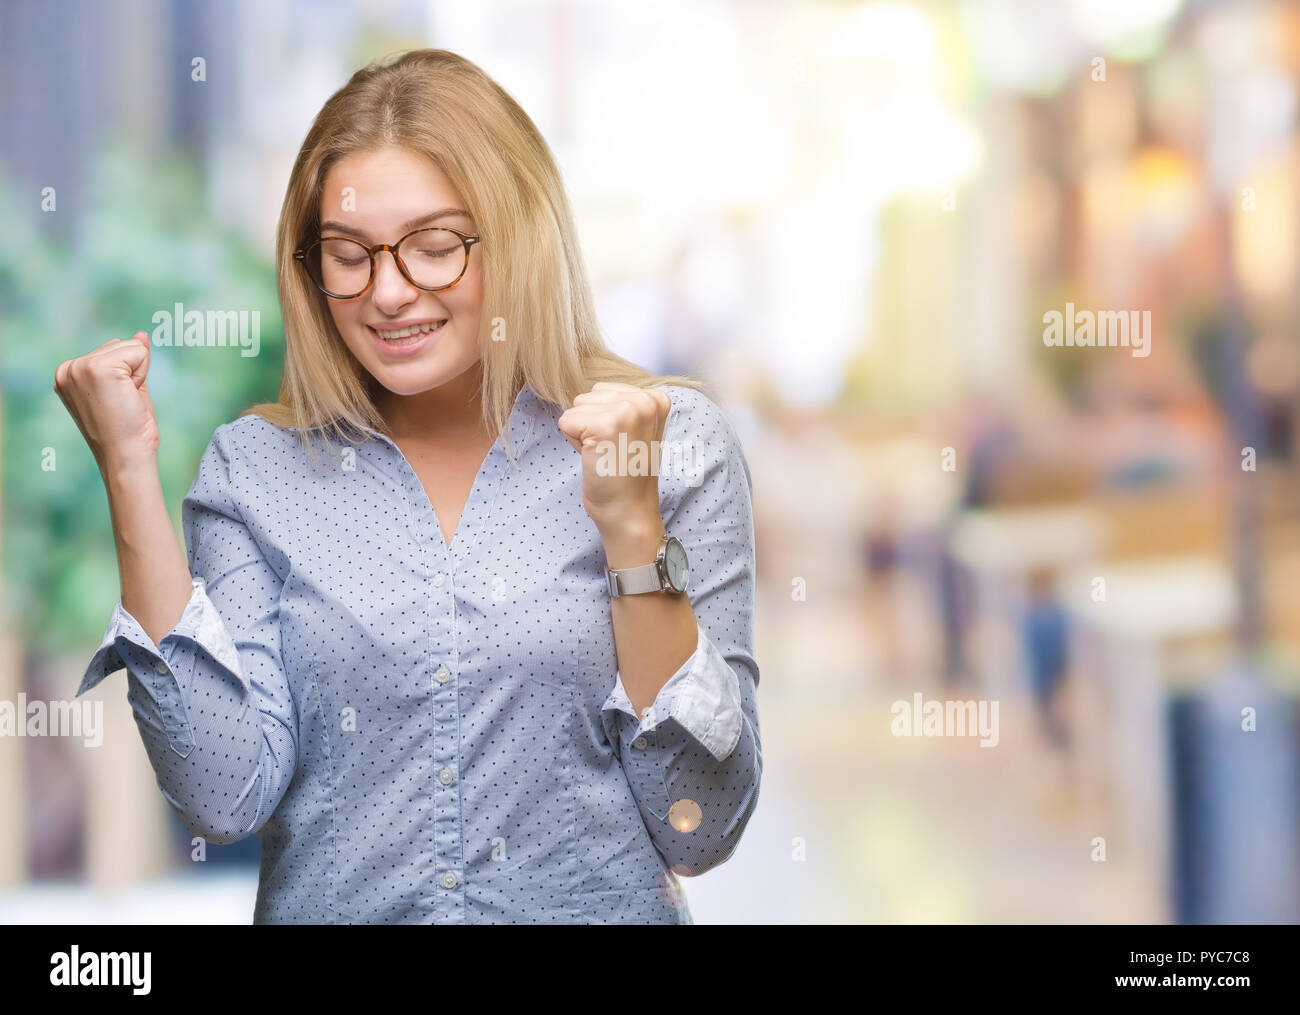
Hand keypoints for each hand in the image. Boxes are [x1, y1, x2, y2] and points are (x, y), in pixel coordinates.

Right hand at [54, 331, 159, 472]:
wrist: (127, 455)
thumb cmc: (129, 430)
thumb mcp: (128, 388)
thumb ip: (130, 361)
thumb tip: (141, 335)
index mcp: (68, 373)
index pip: (112, 351)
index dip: (127, 375)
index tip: (118, 402)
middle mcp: (68, 368)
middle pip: (121, 344)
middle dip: (133, 372)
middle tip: (124, 403)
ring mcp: (80, 367)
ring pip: (131, 347)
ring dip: (138, 375)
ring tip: (125, 401)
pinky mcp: (97, 368)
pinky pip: (139, 351)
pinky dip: (142, 375)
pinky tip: (128, 397)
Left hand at [557, 381, 670, 534]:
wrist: (628, 511)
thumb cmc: (626, 474)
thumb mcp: (635, 429)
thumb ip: (621, 404)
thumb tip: (591, 390)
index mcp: (656, 398)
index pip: (605, 391)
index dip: (604, 418)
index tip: (622, 443)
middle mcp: (646, 400)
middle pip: (589, 396)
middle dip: (591, 423)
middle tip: (612, 451)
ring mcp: (627, 411)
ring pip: (577, 407)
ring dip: (583, 433)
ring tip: (605, 454)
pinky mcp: (604, 425)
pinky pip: (566, 421)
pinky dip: (574, 443)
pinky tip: (596, 458)